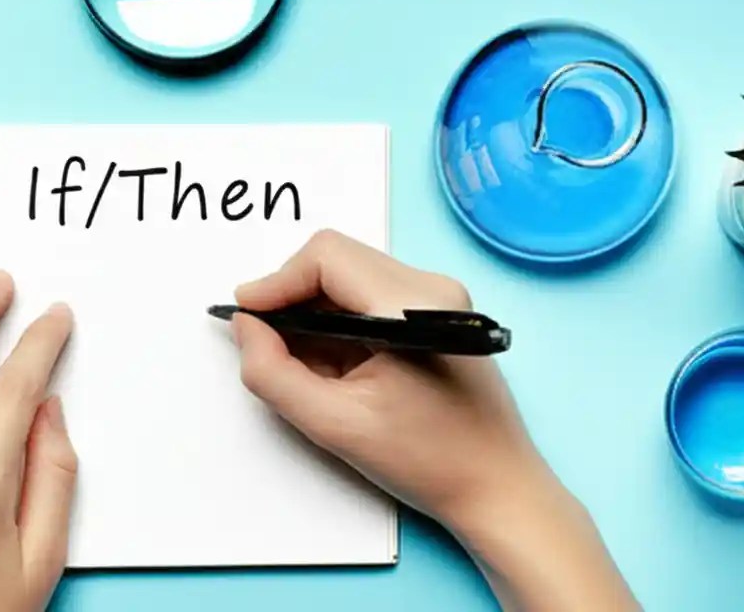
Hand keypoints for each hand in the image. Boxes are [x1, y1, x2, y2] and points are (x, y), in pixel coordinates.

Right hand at [230, 230, 637, 610]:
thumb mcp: (335, 423)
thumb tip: (245, 328)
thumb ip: (274, 373)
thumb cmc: (429, 461)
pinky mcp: (436, 314)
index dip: (276, 282)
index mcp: (412, 304)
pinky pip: (369, 297)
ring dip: (312, 310)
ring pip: (350, 277)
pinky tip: (330, 363)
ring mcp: (439, 297)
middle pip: (336, 260)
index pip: (326, 256)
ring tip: (295, 360)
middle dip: (290, 296)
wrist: (498, 487)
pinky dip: (337, 321)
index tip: (245, 317)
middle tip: (262, 340)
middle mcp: (431, 286)